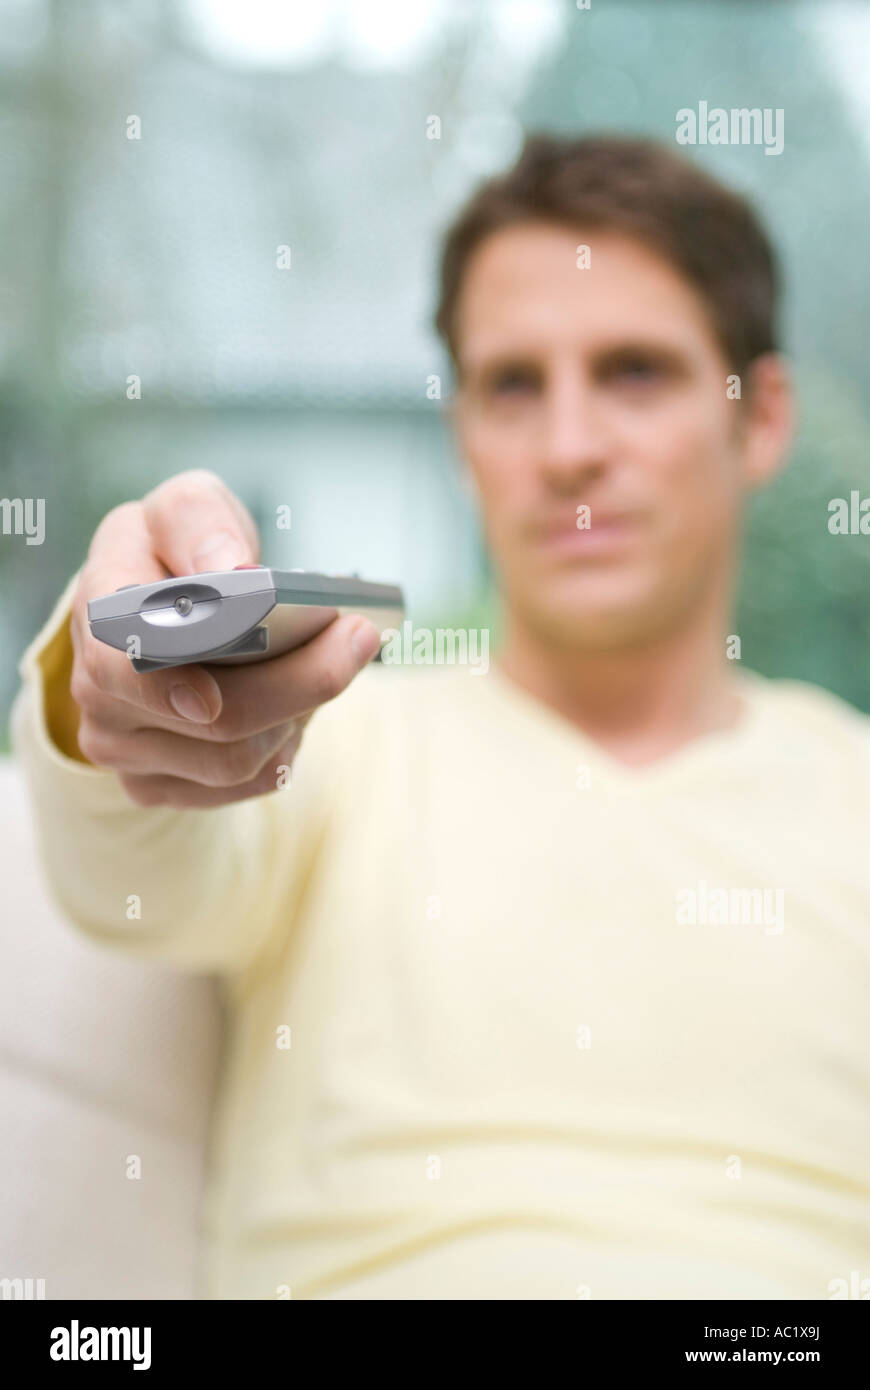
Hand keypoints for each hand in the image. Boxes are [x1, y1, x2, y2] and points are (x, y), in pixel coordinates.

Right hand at [68, 470, 380, 806]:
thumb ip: (199, 522)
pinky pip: (243, 786)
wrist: (154, 612)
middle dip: (303, 680)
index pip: (124, 663)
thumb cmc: (174, 553)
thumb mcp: (185, 508)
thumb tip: (231, 569)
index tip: (259, 648)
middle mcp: (97, 693)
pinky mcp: (154, 787)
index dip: (182, 680)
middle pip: (218, 721)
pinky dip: (284, 745)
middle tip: (359, 637)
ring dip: (299, 713)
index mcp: (98, 615)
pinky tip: (295, 706)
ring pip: (238, 762)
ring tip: (325, 664)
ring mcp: (122, 749)